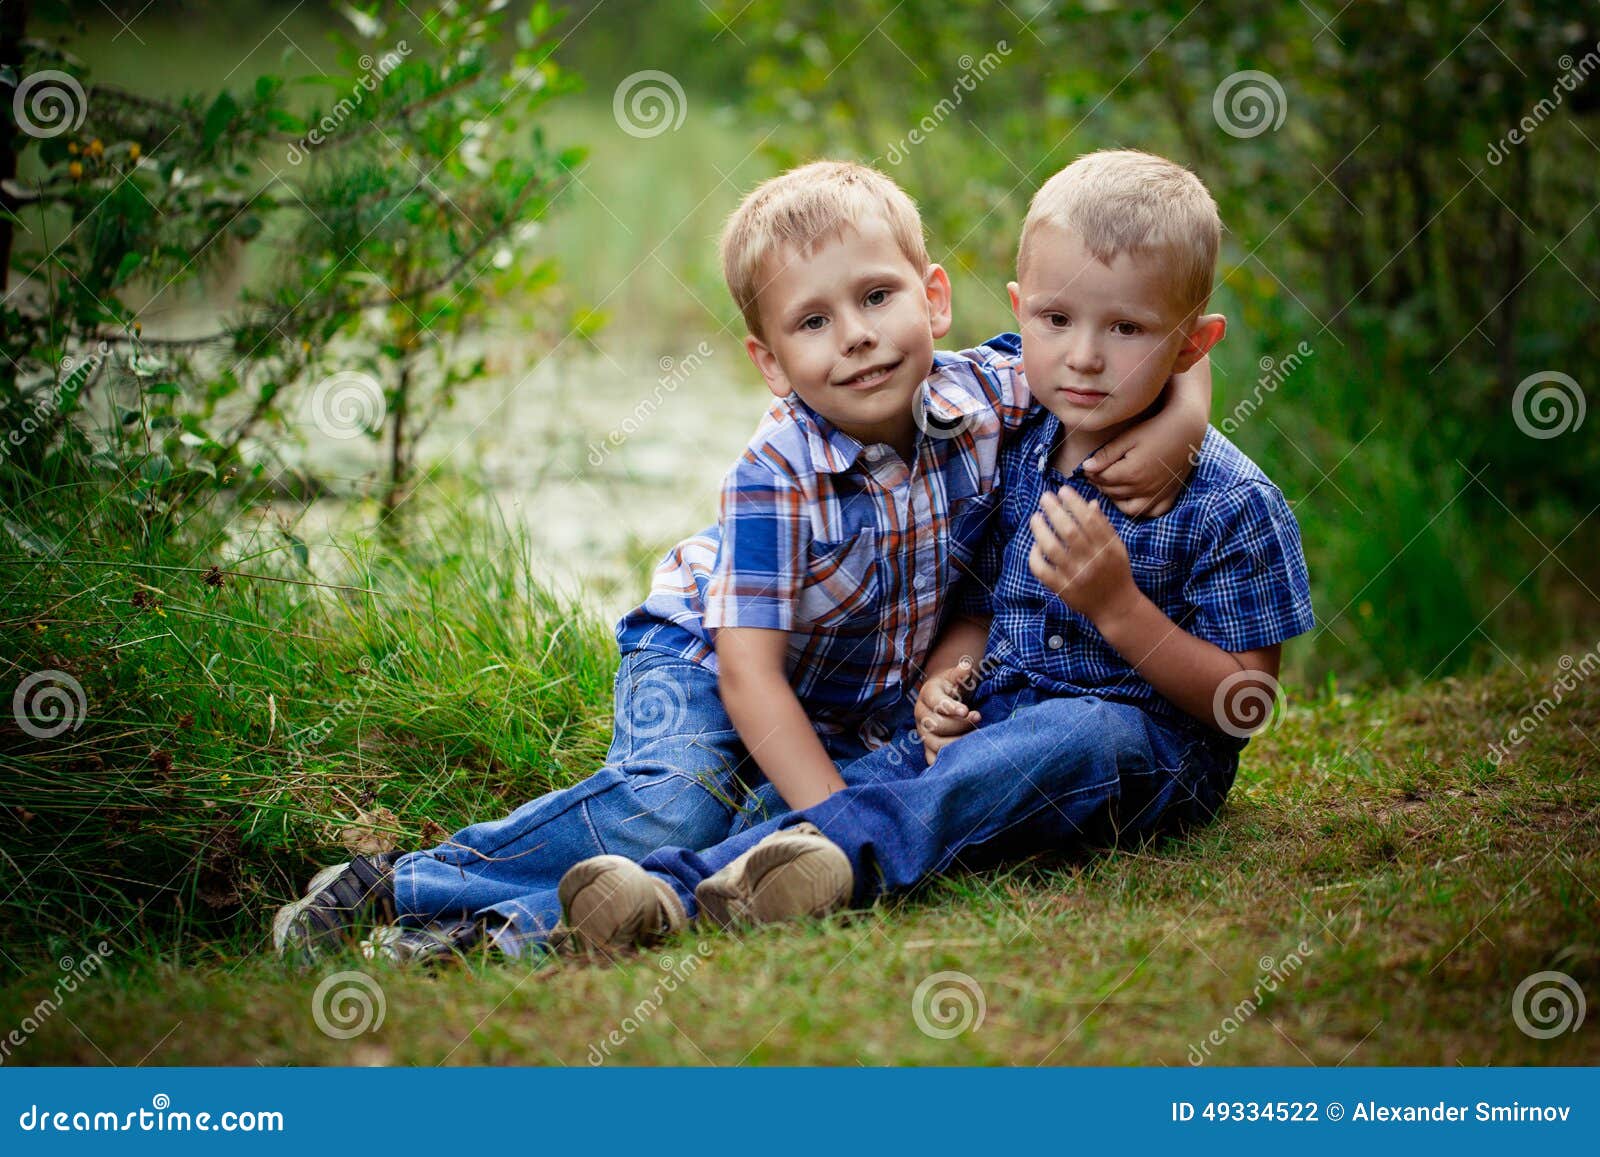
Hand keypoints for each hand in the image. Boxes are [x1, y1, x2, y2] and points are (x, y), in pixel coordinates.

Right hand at [915, 659, 982, 764]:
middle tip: (978, 719)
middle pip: (936, 725)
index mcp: (927, 695)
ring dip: (957, 742)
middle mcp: (921, 715)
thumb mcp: (956, 677)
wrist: (942, 697)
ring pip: (935, 743)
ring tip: (975, 737)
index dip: (950, 707)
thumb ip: (961, 673)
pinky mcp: (927, 746)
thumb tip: (967, 666)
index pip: (936, 703)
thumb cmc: (953, 687)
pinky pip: (931, 758)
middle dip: (959, 724)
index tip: (967, 710)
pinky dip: (943, 762)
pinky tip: (959, 759)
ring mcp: (923, 732)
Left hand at [1028, 487, 1140, 625]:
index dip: (1074, 502)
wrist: (1116, 606)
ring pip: (1052, 548)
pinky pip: (1043, 571)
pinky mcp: (1062, 589)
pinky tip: (1036, 546)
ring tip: (1035, 517)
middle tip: (1045, 497)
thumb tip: (1090, 503)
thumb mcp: (1117, 547)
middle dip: (1054, 510)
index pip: (1089, 519)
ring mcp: (1075, 575)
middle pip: (1068, 530)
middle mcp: (1091, 560)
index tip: (1063, 490)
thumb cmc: (1116, 572)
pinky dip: (1036, 556)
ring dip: (1040, 529)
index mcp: (1107, 547)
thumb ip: (1104, 526)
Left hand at [1080, 434, 1185, 517]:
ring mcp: (1157, 495)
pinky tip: (1134, 498)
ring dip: (1116, 499)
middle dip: (1100, 484)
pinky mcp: (1169, 496)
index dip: (1091, 473)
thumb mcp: (1128, 437)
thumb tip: (1085, 468)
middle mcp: (1143, 488)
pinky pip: (1151, 512)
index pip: (1101, 479)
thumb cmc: (1156, 429)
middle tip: (1097, 475)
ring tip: (1113, 486)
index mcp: (1131, 473)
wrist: (1187, 429)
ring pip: (1128, 508)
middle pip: (1112, 493)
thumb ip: (1106, 454)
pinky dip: (1140, 510)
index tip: (1087, 467)